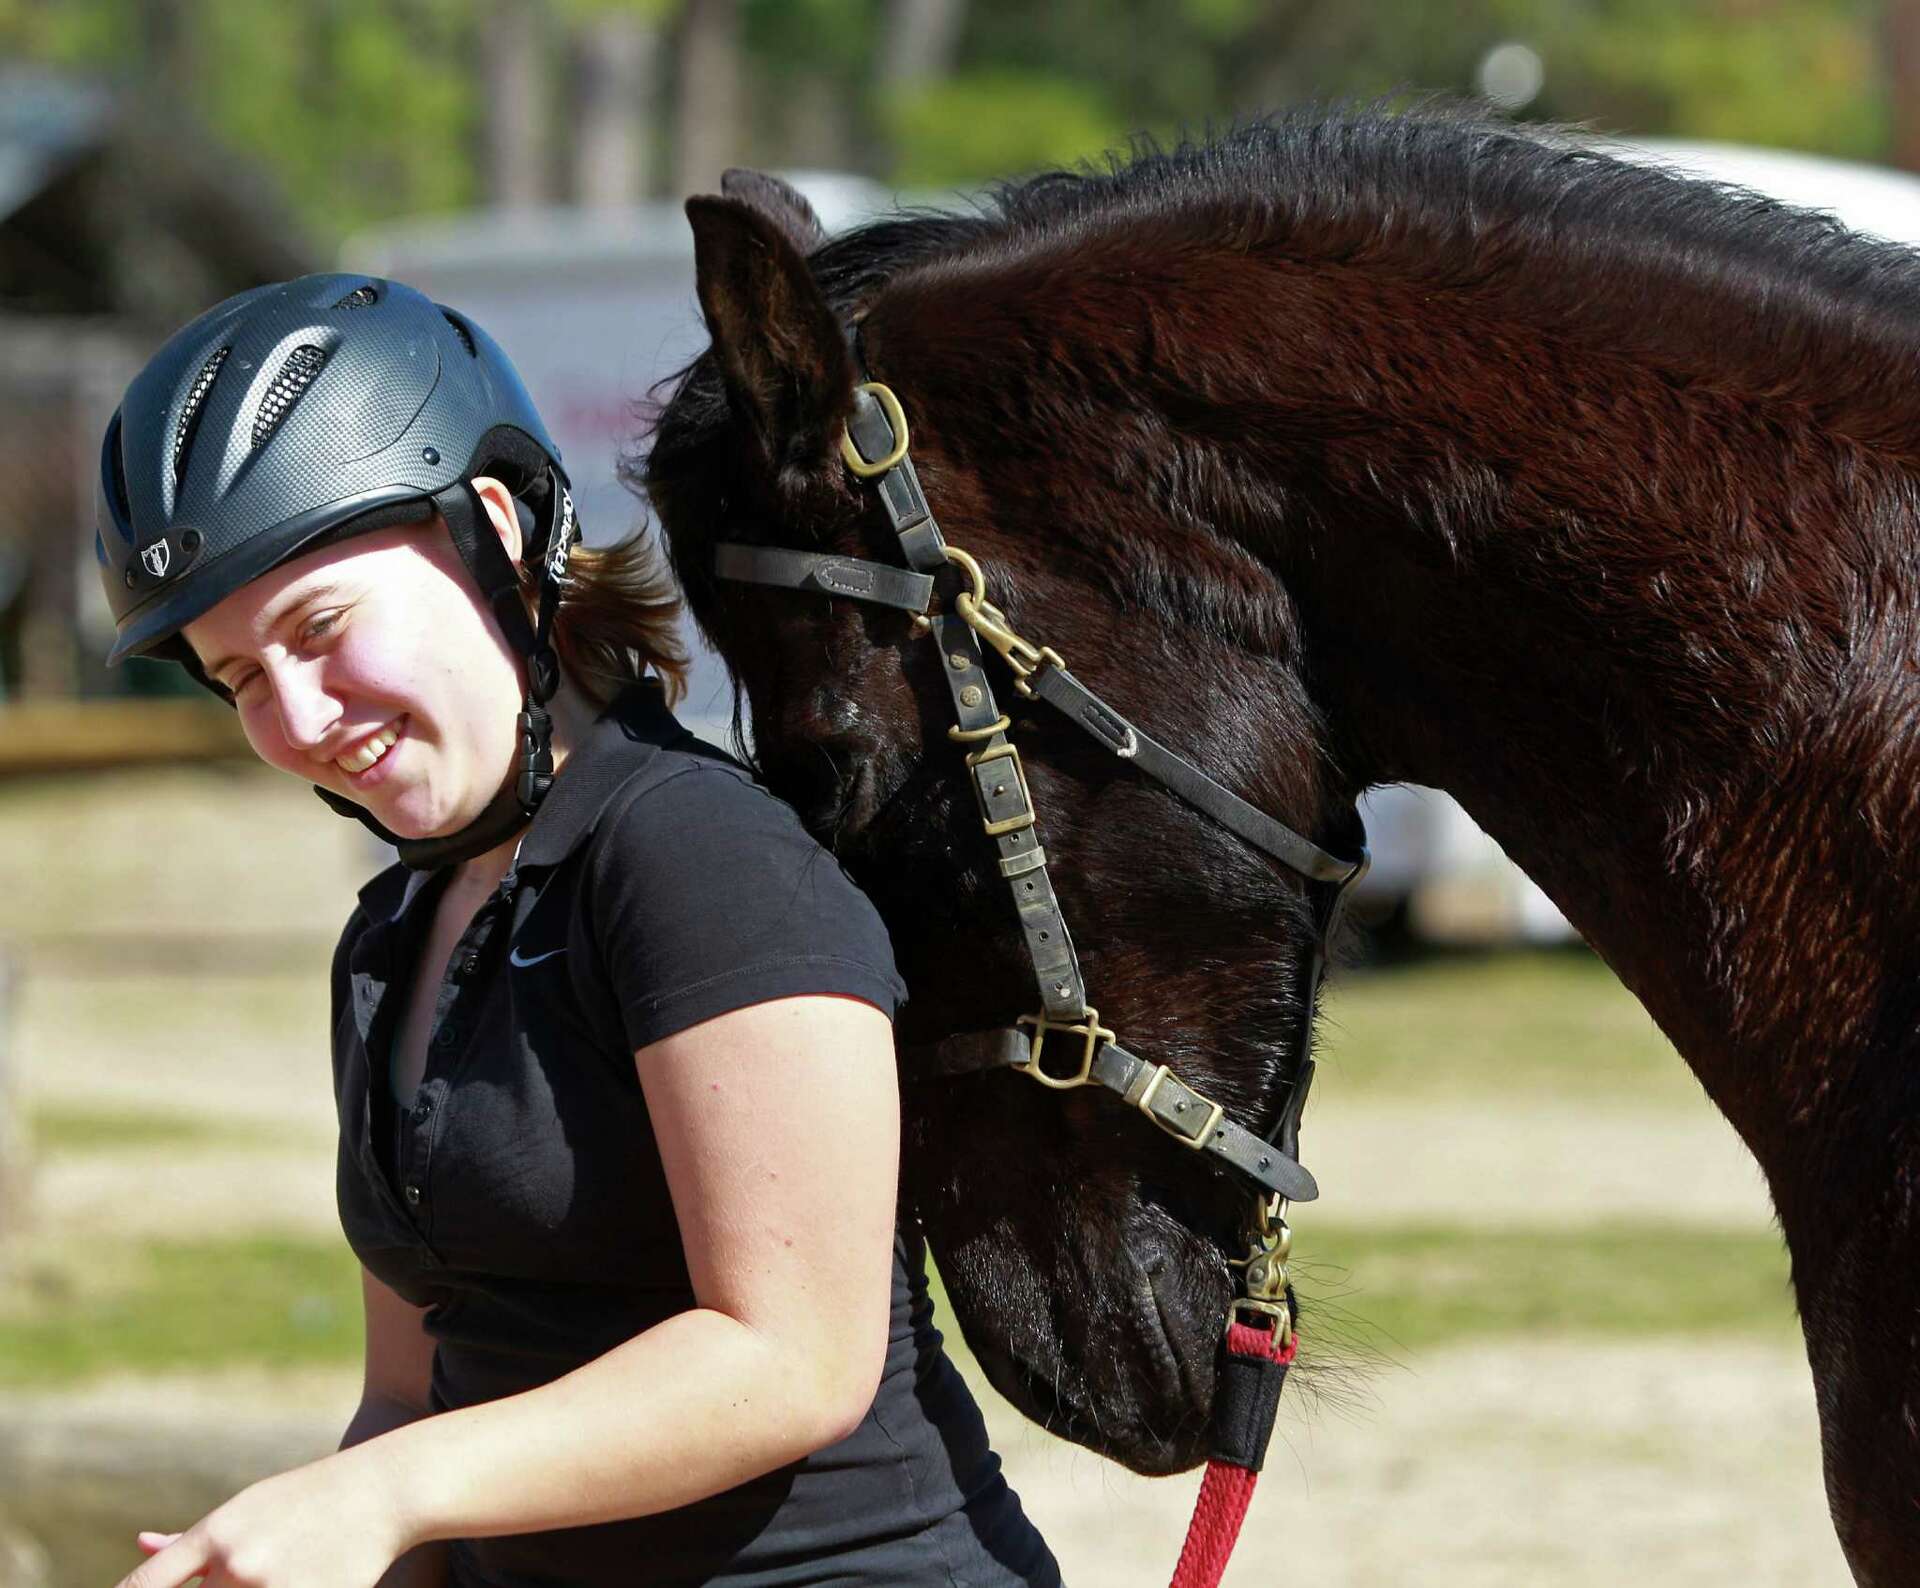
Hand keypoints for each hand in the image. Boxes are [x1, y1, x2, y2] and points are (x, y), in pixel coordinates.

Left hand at [114, 1446, 412, 1587]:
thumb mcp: (248, 1507)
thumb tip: (142, 1545)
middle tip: (256, 1568)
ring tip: (287, 1569)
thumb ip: (193, 1540)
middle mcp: (237, 1565)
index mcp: (217, 1535)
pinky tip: (307, 1574)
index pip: (145, 1586)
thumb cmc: (307, 1499)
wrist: (382, 1494)